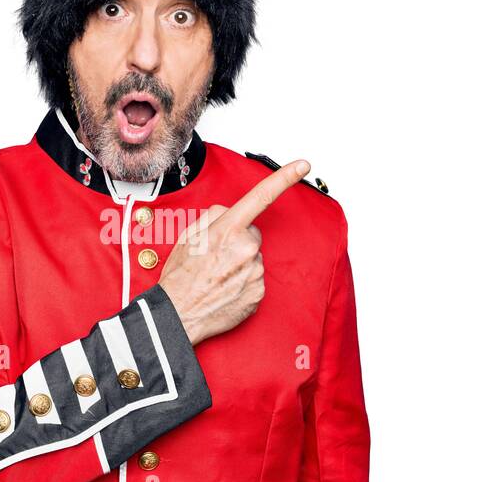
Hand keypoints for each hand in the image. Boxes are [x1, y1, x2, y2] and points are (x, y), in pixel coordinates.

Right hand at [158, 160, 310, 345]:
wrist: (179, 315)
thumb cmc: (180, 276)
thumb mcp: (188, 235)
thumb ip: (213, 216)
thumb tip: (230, 211)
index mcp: (228, 230)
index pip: (260, 197)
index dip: (284, 178)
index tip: (303, 165)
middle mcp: (246, 249)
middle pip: (253, 234)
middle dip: (238, 240)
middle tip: (215, 257)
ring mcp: (255, 272)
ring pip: (253, 258)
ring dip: (239, 264)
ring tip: (216, 277)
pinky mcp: (259, 293)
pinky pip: (255, 279)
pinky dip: (243, 283)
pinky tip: (225, 289)